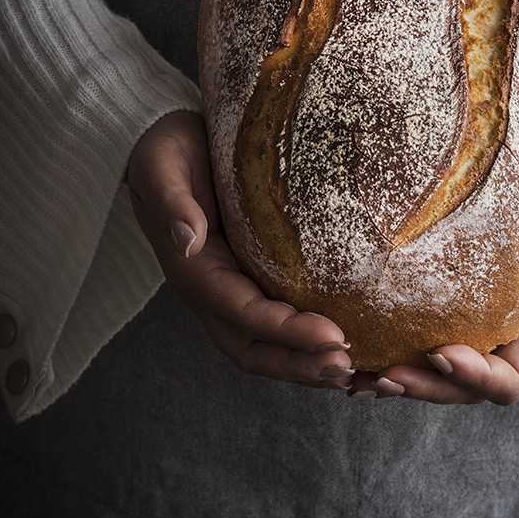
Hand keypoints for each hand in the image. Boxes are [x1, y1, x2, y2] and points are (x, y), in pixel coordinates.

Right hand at [126, 110, 354, 389]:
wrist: (173, 144)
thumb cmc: (168, 150)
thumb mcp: (160, 163)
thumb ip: (170, 200)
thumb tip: (187, 238)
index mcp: (194, 272)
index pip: (243, 314)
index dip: (287, 331)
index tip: (334, 335)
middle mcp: (214, 293)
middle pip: (256, 349)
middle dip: (301, 365)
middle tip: (350, 368)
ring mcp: (234, 293)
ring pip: (270, 349)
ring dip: (309, 366)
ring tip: (357, 373)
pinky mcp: (255, 283)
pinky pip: (282, 328)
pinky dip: (313, 348)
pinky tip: (353, 349)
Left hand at [349, 178, 518, 402]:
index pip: (506, 380)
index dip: (474, 378)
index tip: (442, 352)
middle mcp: (494, 345)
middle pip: (456, 390)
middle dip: (421, 389)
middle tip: (381, 376)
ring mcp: (462, 332)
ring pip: (424, 375)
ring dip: (391, 382)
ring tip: (354, 375)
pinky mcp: (432, 312)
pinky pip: (402, 342)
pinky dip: (376, 352)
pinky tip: (344, 349)